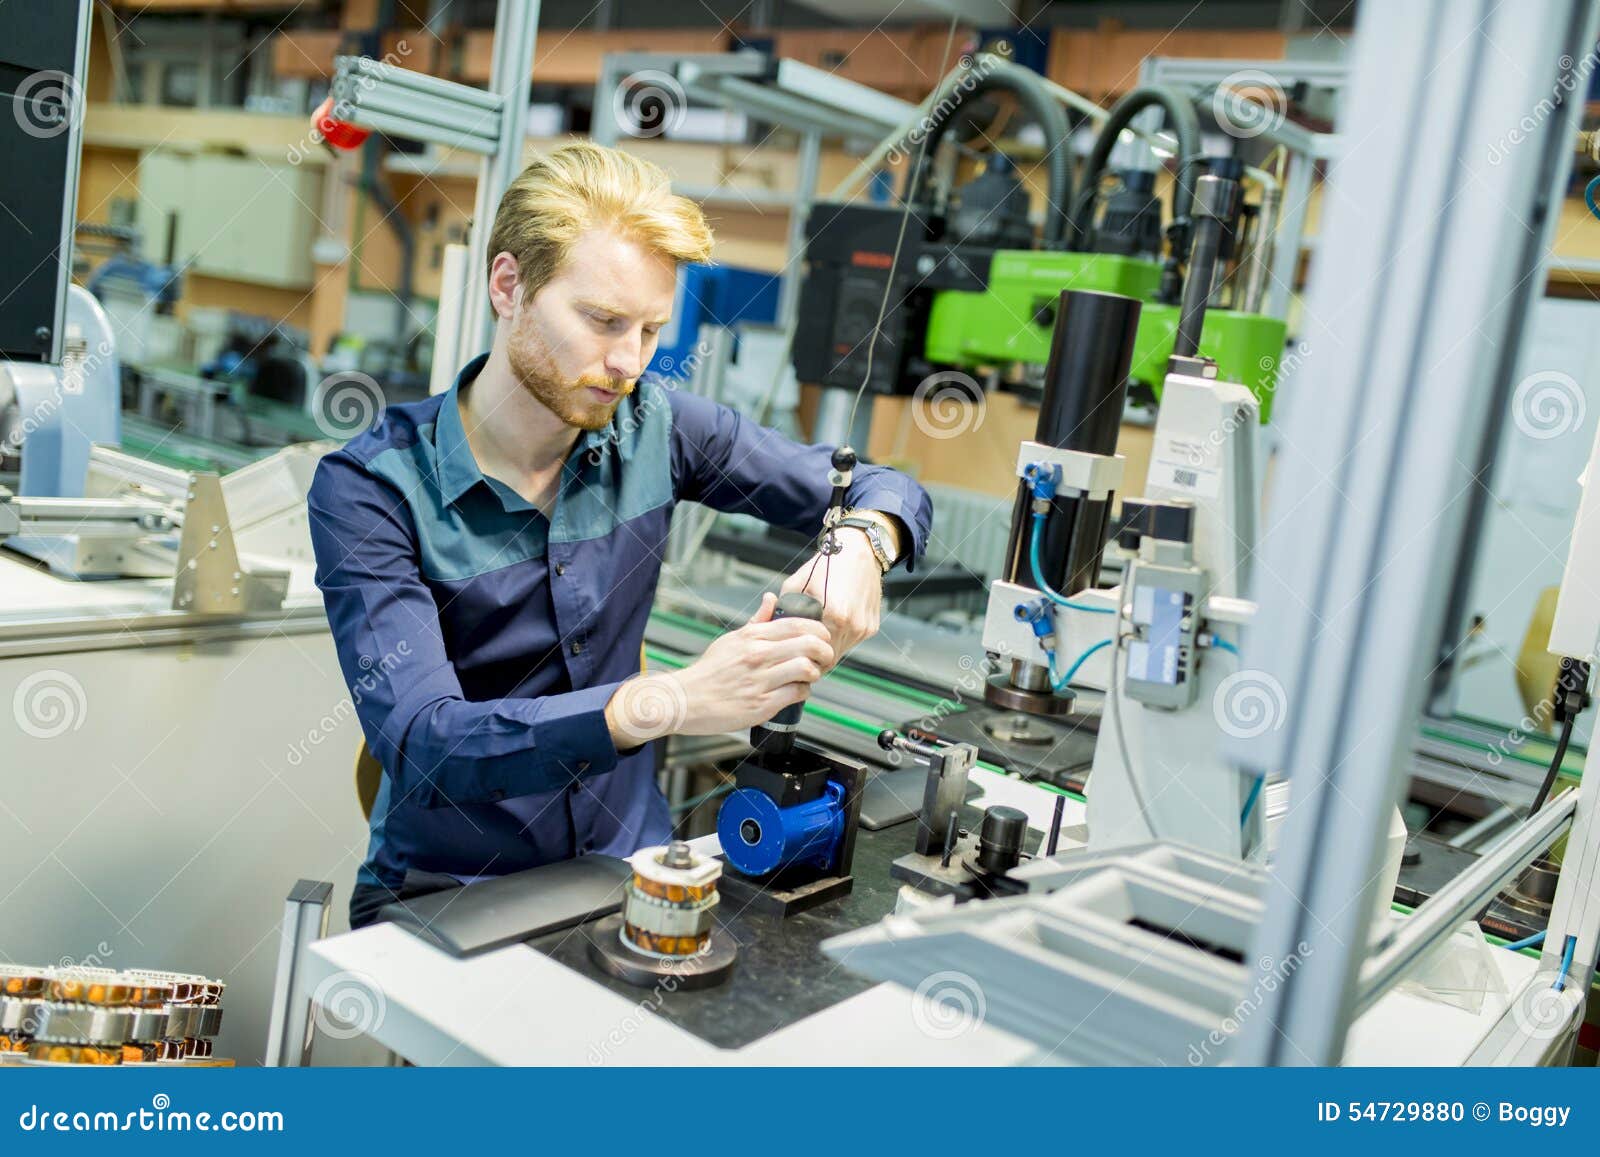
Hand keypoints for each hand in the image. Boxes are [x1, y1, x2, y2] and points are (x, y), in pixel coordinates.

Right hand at [604, 593, 833, 743]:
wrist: (686, 700)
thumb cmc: (709, 671)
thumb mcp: (731, 639)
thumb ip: (756, 621)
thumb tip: (772, 598)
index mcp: (752, 637)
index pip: (798, 624)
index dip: (819, 630)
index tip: (823, 637)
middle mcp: (758, 655)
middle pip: (809, 645)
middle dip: (825, 651)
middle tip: (825, 657)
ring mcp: (760, 680)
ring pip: (806, 669)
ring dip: (815, 673)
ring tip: (810, 676)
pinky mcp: (761, 705)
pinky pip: (796, 694)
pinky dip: (803, 693)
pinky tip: (797, 691)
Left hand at [780, 528, 882, 664]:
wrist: (859, 550)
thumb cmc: (825, 564)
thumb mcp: (796, 584)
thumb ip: (785, 610)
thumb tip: (774, 631)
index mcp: (833, 615)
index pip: (812, 649)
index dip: (801, 653)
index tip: (792, 652)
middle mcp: (852, 624)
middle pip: (827, 656)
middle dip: (814, 653)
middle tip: (801, 649)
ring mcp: (864, 627)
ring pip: (840, 651)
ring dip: (827, 646)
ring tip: (815, 634)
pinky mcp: (872, 626)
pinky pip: (852, 640)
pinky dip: (840, 637)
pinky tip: (832, 623)